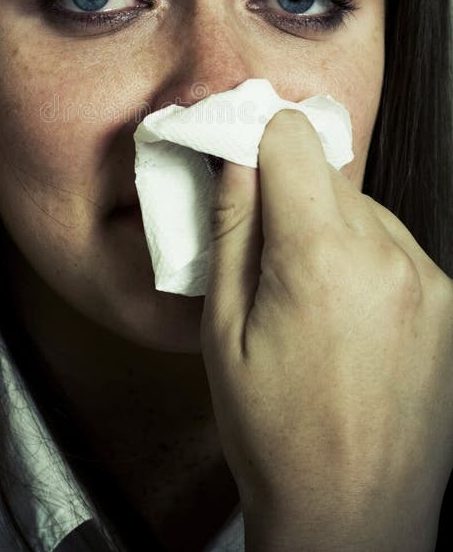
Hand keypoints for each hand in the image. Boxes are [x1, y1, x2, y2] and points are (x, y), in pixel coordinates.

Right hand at [200, 109, 452, 551]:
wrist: (352, 516)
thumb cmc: (276, 435)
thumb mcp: (223, 330)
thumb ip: (230, 228)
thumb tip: (232, 160)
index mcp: (321, 257)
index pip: (292, 138)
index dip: (257, 141)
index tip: (240, 163)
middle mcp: (388, 256)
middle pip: (328, 172)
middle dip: (289, 194)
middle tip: (265, 251)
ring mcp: (427, 278)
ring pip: (363, 207)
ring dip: (329, 229)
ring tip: (307, 296)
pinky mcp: (447, 301)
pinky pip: (394, 245)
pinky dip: (365, 258)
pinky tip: (344, 315)